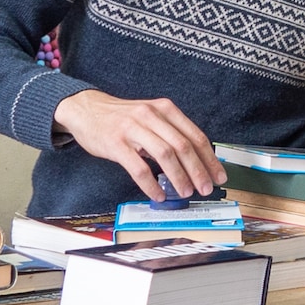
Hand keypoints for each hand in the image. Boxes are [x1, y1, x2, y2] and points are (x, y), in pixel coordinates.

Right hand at [52, 90, 226, 201]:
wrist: (86, 109)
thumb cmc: (121, 117)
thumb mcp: (150, 116)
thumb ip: (171, 132)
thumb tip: (196, 159)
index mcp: (164, 109)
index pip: (195, 135)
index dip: (209, 158)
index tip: (218, 175)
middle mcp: (151, 116)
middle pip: (183, 146)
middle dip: (199, 171)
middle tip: (206, 188)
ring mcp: (133, 129)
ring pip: (165, 155)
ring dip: (179, 177)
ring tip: (186, 192)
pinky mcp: (116, 144)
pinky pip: (138, 168)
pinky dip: (151, 185)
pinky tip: (158, 195)